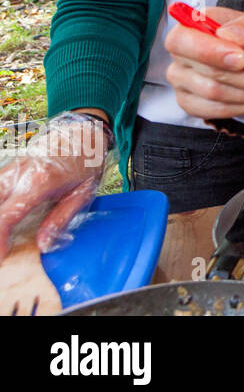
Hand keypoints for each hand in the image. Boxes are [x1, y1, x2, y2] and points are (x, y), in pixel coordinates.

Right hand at [0, 114, 110, 260]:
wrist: (84, 134)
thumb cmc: (86, 164)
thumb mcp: (82, 194)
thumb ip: (60, 220)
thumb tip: (42, 245)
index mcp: (39, 182)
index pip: (6, 216)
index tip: (1, 257)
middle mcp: (19, 174)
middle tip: (3, 250)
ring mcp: (11, 169)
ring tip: (4, 237)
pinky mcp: (9, 168)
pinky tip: (5, 218)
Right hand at [164, 6, 243, 120]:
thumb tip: (228, 34)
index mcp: (191, 25)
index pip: (182, 40)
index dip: (210, 51)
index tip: (242, 58)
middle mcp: (180, 53)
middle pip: (204, 70)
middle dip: (242, 75)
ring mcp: (181, 80)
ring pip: (212, 92)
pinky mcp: (190, 102)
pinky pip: (215, 109)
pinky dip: (242, 105)